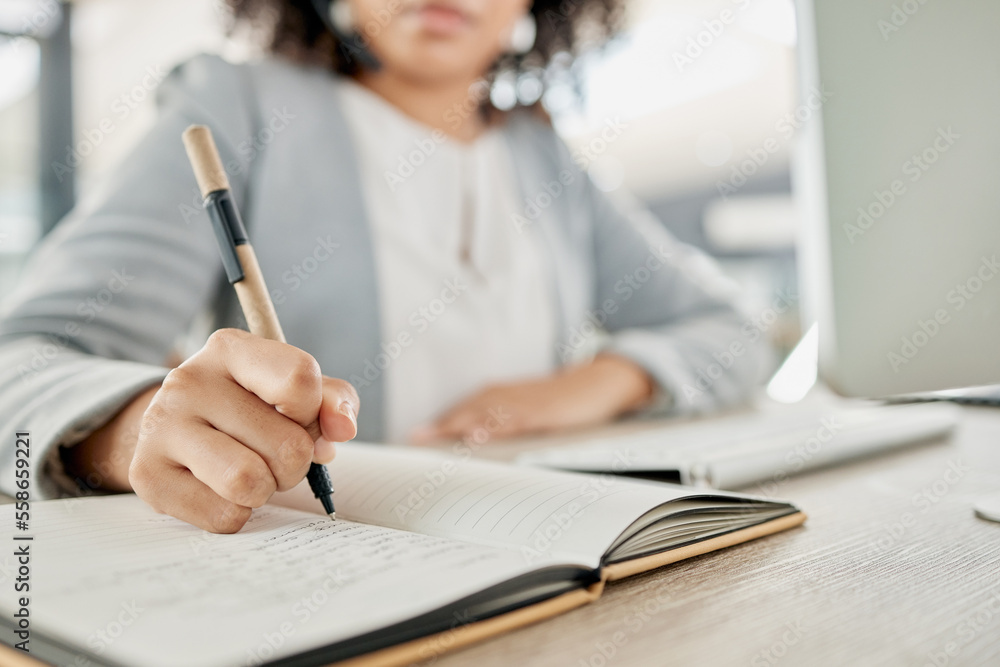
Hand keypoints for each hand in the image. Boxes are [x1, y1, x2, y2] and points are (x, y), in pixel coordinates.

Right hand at [68, 328, 358, 532]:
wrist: (176, 433)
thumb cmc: (250, 409)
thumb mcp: (294, 392)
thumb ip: (332, 401)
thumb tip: (343, 427)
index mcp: (230, 349)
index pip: (300, 379)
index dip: (314, 411)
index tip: (300, 417)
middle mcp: (189, 380)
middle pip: (287, 443)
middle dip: (295, 462)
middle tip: (272, 455)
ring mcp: (162, 426)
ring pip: (250, 481)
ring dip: (266, 490)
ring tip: (252, 473)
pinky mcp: (147, 475)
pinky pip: (223, 515)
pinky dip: (236, 513)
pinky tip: (221, 491)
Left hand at [411, 354, 654, 443]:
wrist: (594, 385)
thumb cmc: (554, 401)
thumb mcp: (522, 410)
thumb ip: (496, 423)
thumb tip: (469, 445)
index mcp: (495, 396)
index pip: (459, 413)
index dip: (435, 426)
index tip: (411, 439)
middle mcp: (503, 397)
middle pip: (464, 414)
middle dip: (439, 428)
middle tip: (414, 441)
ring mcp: (521, 405)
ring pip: (482, 416)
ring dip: (457, 427)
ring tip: (434, 439)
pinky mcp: (540, 413)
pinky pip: (511, 421)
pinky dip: (493, 428)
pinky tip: (477, 436)